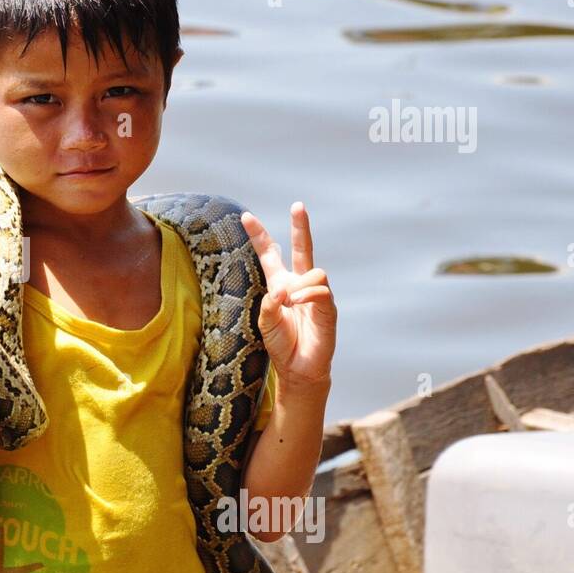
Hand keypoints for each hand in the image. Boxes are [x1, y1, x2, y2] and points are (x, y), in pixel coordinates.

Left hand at [240, 203, 336, 391]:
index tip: (245, 216)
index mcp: (279, 284)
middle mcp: (298, 284)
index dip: (259, 236)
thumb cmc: (280, 344)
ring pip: (313, 271)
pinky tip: (299, 305)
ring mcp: (315, 294)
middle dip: (301, 227)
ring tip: (290, 303)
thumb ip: (268, 303)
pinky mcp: (328, 307)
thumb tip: (284, 289)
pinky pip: (321, 289)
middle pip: (301, 248)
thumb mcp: (264, 321)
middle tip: (298, 205)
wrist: (297, 367)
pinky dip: (307, 295)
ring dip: (298, 285)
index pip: (270, 254)